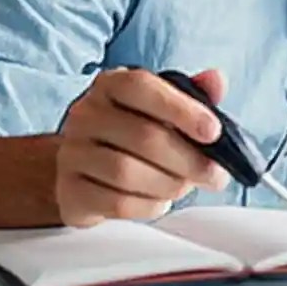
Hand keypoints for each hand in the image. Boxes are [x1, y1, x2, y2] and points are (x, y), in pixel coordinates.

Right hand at [56, 68, 229, 226]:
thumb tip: (216, 80)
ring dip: (169, 184)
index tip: (213, 132)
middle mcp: (86, 114)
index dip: (181, 109)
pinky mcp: (70, 190)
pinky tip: (160, 201)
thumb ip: (192, 94)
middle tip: (215, 175)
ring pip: (127, 172)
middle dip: (188, 160)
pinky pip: (116, 202)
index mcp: (111, 85)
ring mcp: (72, 152)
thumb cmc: (132, 132)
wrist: (83, 168)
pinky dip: (148, 205)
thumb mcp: (162, 107)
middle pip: (143, 136)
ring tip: (184, 187)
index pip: (142, 87)